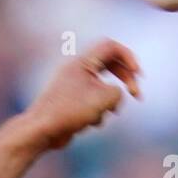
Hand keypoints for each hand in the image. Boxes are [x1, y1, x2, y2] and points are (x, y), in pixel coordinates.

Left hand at [20, 39, 141, 150]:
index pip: (111, 47)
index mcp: (82, 62)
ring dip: (109, 103)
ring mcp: (73, 86)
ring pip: (102, 89)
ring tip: (104, 114)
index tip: (138, 74)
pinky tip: (88, 123)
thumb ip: (119, 92)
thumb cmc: (69, 111)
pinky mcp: (70, 103)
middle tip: (137, 96)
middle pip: (109, 66)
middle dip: (125, 81)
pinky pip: (91, 104)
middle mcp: (76, 70)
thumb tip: (116, 97)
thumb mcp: (105, 98)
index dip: (128, 57)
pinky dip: (96, 113)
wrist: (40, 130)